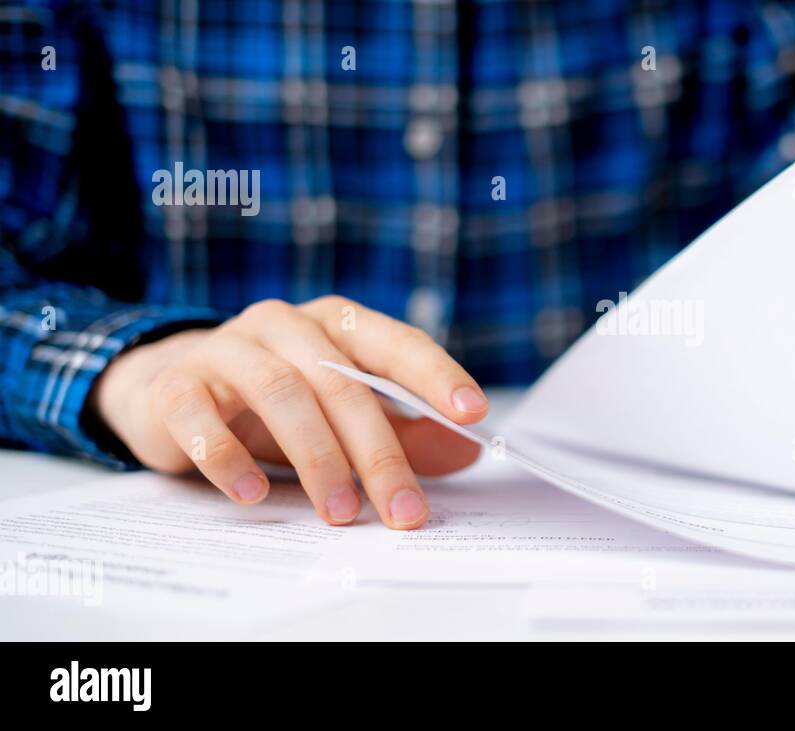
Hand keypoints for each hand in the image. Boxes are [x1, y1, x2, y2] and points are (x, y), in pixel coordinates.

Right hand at [89, 297, 487, 528]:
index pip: (395, 343)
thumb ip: (409, 431)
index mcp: (335, 324)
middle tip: (403, 509)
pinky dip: (230, 458)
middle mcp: (284, 325)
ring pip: (282, 393)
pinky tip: (255, 495)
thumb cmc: (276, 403)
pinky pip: (202, 418)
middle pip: (341, 383)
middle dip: (378, 452)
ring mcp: (226, 349)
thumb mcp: (345, 414)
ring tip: (341, 512)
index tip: (472, 412)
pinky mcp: (176, 386)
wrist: (169, 392)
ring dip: (317, 457)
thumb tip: (470, 452)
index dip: (435, 374)